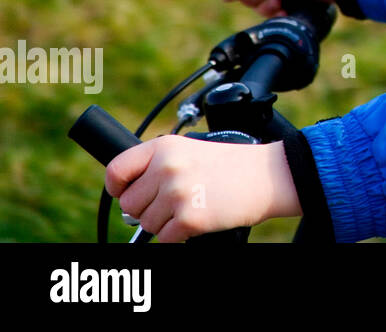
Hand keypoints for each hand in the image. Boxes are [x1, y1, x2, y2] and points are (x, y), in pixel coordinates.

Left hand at [105, 136, 301, 242]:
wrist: (269, 175)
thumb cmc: (232, 165)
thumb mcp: (190, 150)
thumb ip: (158, 166)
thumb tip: (126, 198)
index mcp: (164, 147)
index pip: (116, 170)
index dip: (117, 187)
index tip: (125, 192)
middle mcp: (167, 168)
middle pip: (129, 204)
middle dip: (147, 208)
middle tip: (174, 202)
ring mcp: (177, 194)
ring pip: (147, 224)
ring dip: (165, 223)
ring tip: (193, 206)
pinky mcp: (189, 219)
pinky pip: (164, 238)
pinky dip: (178, 235)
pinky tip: (198, 219)